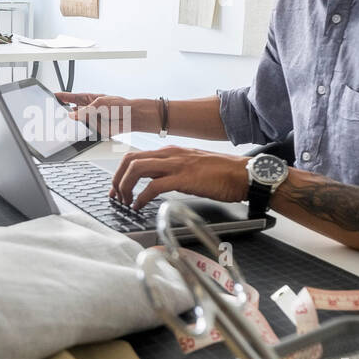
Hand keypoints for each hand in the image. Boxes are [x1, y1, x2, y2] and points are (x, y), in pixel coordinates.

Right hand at [54, 91, 154, 136]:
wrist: (131, 118)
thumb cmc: (120, 105)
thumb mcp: (102, 103)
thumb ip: (87, 109)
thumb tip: (73, 115)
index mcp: (88, 99)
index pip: (71, 97)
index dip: (61, 97)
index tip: (51, 96)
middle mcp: (87, 109)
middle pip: (70, 111)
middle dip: (62, 112)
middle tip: (53, 112)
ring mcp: (89, 120)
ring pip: (75, 122)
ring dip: (70, 124)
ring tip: (61, 124)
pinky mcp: (93, 130)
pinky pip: (83, 132)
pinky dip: (78, 133)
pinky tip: (74, 132)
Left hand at [109, 146, 249, 209]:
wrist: (242, 174)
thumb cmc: (221, 173)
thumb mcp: (190, 167)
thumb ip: (172, 171)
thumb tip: (155, 183)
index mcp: (170, 152)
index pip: (135, 156)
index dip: (120, 173)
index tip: (116, 188)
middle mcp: (169, 155)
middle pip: (130, 160)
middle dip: (117, 179)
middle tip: (116, 196)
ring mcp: (176, 165)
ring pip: (136, 169)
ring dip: (125, 187)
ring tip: (125, 202)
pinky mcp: (183, 178)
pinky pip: (153, 186)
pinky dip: (141, 197)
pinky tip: (139, 206)